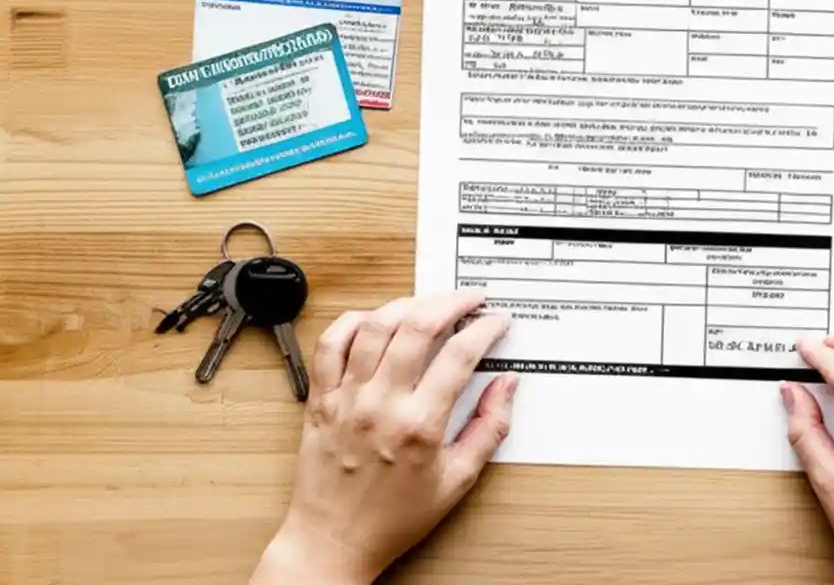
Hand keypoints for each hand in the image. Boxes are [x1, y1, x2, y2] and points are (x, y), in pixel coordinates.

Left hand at [251, 290, 516, 584]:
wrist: (334, 541)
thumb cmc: (394, 518)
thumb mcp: (457, 481)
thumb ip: (489, 428)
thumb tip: (507, 386)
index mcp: (419, 425)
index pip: (459, 355)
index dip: (485, 329)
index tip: (497, 321)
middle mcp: (380, 404)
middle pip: (417, 326)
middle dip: (451, 301)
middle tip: (470, 298)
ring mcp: (346, 398)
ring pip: (375, 325)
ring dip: (407, 304)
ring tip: (429, 304)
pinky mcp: (320, 400)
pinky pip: (330, 344)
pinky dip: (353, 322)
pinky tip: (375, 321)